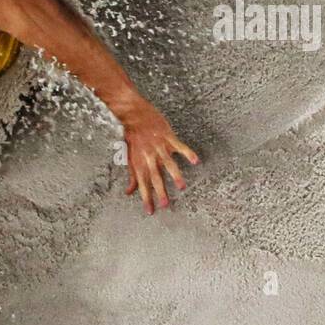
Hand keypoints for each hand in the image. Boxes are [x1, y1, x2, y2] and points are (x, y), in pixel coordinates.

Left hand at [117, 97, 199, 214]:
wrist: (134, 113)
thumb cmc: (132, 135)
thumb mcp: (129, 156)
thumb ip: (131, 175)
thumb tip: (129, 191)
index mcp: (139, 162)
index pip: (142, 184)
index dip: (146, 198)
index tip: (151, 211)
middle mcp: (149, 156)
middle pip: (155, 177)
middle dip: (160, 192)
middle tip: (166, 205)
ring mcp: (159, 146)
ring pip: (168, 163)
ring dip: (175, 175)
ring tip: (181, 187)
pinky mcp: (167, 137)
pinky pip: (179, 146)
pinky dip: (188, 153)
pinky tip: (195, 160)